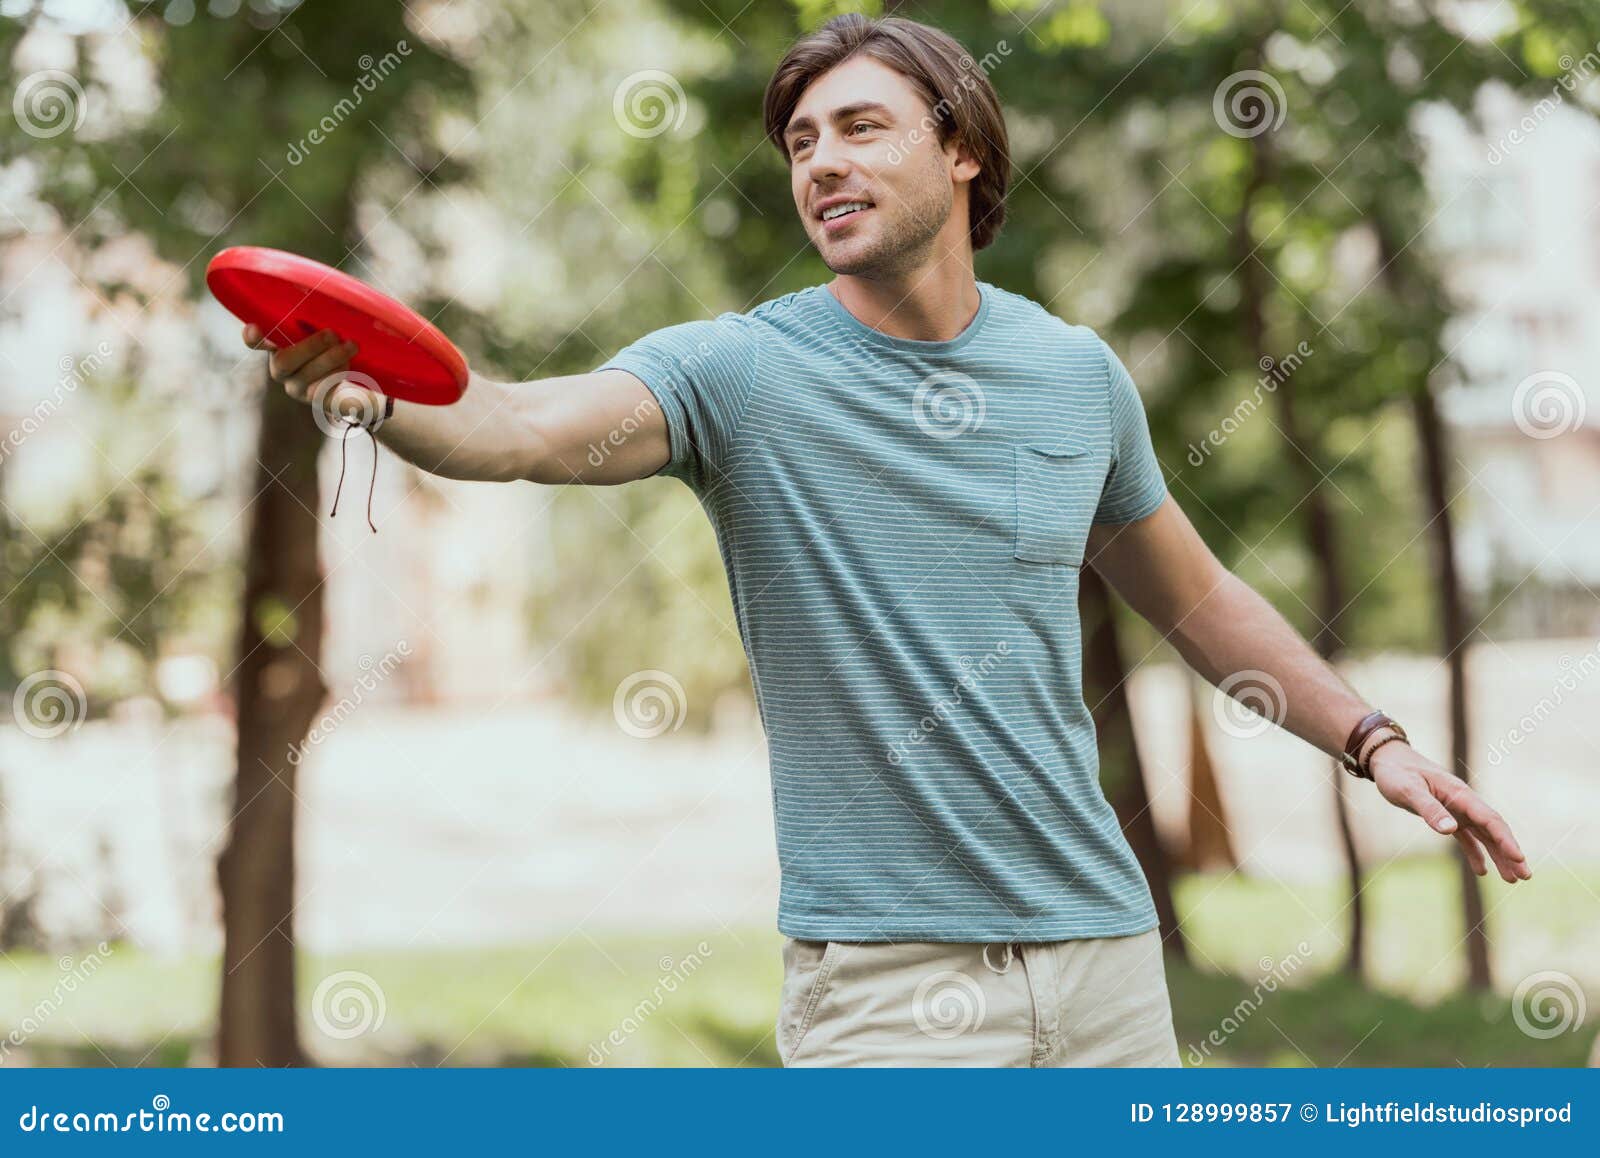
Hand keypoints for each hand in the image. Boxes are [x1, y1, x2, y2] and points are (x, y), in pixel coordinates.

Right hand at [242, 324, 374, 423]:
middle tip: (332, 334)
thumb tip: (327, 294)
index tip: (253, 329)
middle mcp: (282, 372)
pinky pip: (329, 394)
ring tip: (352, 345)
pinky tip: (354, 371)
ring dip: (333, 359)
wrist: (347, 377)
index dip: (254, 338)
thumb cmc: (329, 344)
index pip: (257, 344)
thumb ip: (313, 319)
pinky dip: (342, 380)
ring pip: (309, 377)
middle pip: (285, 362)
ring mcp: (299, 389)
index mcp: (276, 348)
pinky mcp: (320, 400)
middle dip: (310, 346)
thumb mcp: (319, 330)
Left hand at [1369, 742, 1531, 881]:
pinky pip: (1467, 837)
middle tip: (1525, 875)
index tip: (1519, 857)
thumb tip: (1451, 831)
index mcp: (1459, 793)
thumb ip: (1429, 809)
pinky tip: (1481, 871)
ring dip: (1498, 856)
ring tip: (1512, 880)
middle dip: (1510, 852)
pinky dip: (1475, 853)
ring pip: (1484, 835)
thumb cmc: (1396, 773)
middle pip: (1493, 829)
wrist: (1387, 760)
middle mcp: (1463, 802)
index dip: (1505, 839)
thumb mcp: (1408, 790)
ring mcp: (1457, 809)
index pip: (1489, 819)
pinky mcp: (1447, 816)